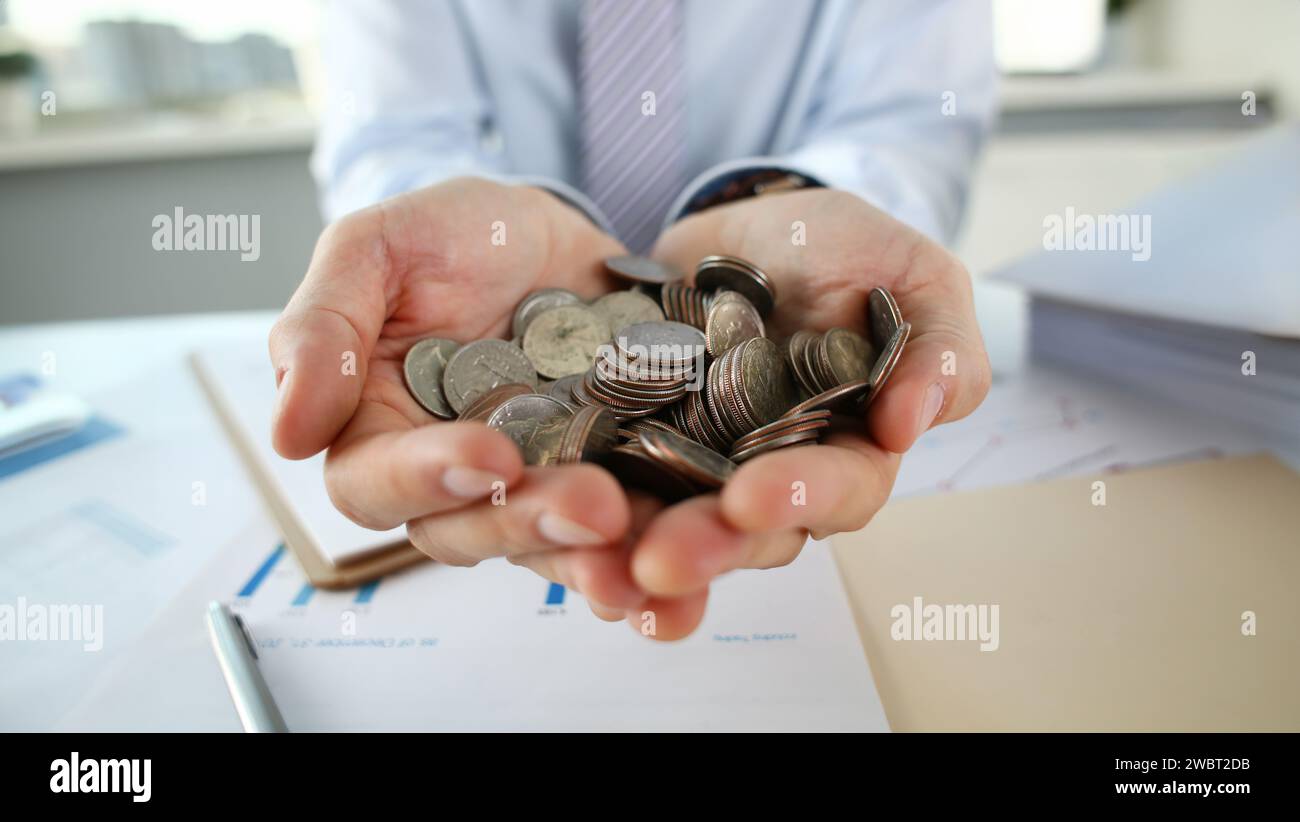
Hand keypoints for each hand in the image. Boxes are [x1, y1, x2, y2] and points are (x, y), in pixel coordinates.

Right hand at [269, 177, 646, 614]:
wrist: (556, 232)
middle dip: (528, 523)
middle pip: (468, 531)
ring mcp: (532, 488)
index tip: (487, 454)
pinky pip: (622, 535)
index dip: (424, 478)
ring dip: (593, 561)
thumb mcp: (379, 246)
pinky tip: (688, 574)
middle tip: (592, 506)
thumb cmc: (452, 234)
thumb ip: (325, 324)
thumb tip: (286, 431)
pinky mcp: (604, 482)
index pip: (375, 481)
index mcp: (379, 430)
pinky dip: (650, 555)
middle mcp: (451, 478)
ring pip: (547, 548)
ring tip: (643, 558)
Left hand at [621, 189, 990, 636]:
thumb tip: (915, 422)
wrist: (743, 229)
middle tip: (661, 558)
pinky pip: (607, 493)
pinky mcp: (629, 449)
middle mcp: (773, 478)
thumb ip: (936, 343)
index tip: (752, 496)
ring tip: (603, 574)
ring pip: (674, 529)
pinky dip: (581, 523)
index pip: (840, 491)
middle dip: (707, 548)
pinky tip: (547, 531)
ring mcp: (698, 470)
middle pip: (748, 534)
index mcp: (850, 450)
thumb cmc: (842, 251)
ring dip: (638, 556)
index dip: (802, 497)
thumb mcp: (911, 274)